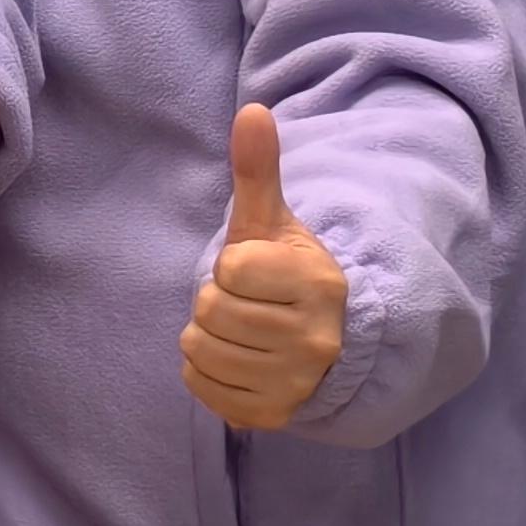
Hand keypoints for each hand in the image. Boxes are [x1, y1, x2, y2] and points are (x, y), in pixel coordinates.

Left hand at [180, 105, 346, 429]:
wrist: (324, 340)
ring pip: (201, 350)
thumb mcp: (273, 222)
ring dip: (206, 335)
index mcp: (315, 284)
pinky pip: (201, 388)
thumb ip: (258, 170)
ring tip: (239, 328)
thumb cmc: (285, 273)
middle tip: (245, 302)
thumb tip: (251, 110)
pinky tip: (234, 357)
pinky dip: (204, 371)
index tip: (254, 271)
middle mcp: (313, 339)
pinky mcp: (271, 415)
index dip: (231, 265)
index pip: (231, 269)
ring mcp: (294, 383)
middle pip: (211, 312)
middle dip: (215, 301)